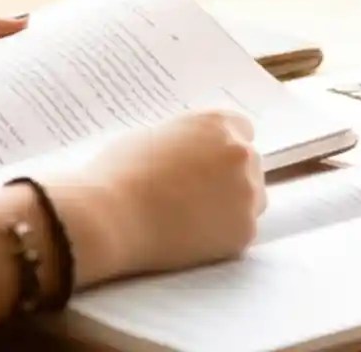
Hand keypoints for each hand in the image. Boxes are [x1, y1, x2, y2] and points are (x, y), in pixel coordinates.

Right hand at [45, 111, 266, 288]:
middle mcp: (240, 153)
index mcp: (218, 124)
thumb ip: (185, 141)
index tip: (209, 161)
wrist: (110, 218)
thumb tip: (192, 153)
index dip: (221, 147)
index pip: (241, 129)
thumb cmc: (119, 174)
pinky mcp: (244, 231)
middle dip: (228, 175)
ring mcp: (247, 193)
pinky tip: (190, 236)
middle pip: (248, 163)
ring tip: (190, 217)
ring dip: (230, 204)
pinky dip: (222, 235)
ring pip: (251, 198)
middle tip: (196, 193)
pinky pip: (241, 230)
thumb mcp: (153, 137)